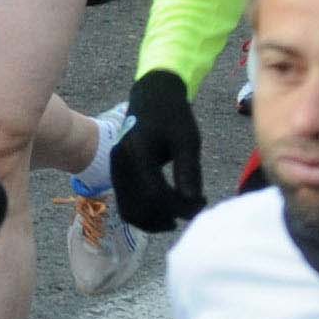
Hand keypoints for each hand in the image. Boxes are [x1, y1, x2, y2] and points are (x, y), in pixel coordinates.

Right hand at [108, 72, 206, 232]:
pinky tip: (165, 212)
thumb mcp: (187, 140)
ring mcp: (115, 170)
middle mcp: (119, 163)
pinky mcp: (118, 173)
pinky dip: (145, 214)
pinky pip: (127, 203)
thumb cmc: (173, 116)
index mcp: (136, 153)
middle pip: (139, 207)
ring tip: (178, 217)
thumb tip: (192, 202)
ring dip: (154, 220)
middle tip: (193, 210)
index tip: (202, 203)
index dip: (180, 207)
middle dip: (168, 217)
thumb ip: (188, 171)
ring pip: (129, 210)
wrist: (152, 97)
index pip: (156, 194)